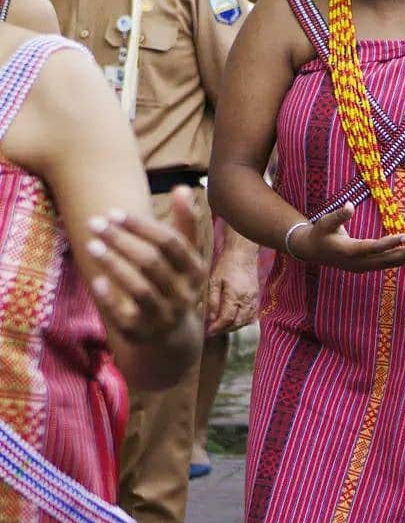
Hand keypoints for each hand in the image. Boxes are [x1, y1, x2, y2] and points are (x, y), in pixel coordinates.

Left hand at [86, 186, 206, 342]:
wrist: (172, 334)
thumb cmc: (174, 283)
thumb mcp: (186, 257)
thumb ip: (185, 223)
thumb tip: (182, 188)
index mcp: (196, 271)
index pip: (171, 244)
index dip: (142, 227)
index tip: (116, 213)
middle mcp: (184, 294)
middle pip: (152, 262)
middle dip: (122, 241)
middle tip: (96, 223)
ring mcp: (163, 315)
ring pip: (139, 287)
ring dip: (114, 264)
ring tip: (91, 245)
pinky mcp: (142, 331)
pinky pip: (124, 313)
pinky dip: (110, 296)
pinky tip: (96, 280)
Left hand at [206, 248, 260, 335]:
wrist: (243, 254)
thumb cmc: (226, 265)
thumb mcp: (213, 280)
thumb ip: (212, 300)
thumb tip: (210, 318)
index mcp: (234, 294)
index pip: (227, 318)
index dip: (218, 328)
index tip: (209, 331)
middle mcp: (246, 299)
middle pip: (238, 323)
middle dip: (225, 330)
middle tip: (214, 331)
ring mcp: (253, 299)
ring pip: (246, 321)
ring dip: (235, 327)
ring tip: (223, 327)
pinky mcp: (256, 297)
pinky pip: (252, 315)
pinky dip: (244, 321)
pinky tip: (235, 320)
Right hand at [289, 203, 404, 272]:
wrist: (311, 251)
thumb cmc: (320, 232)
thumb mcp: (325, 221)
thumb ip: (339, 215)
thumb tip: (350, 205)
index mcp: (348, 250)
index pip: (373, 247)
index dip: (390, 243)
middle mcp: (356, 262)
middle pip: (384, 260)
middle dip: (403, 254)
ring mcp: (360, 267)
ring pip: (385, 265)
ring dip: (404, 259)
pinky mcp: (363, 268)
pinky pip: (383, 265)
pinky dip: (397, 261)